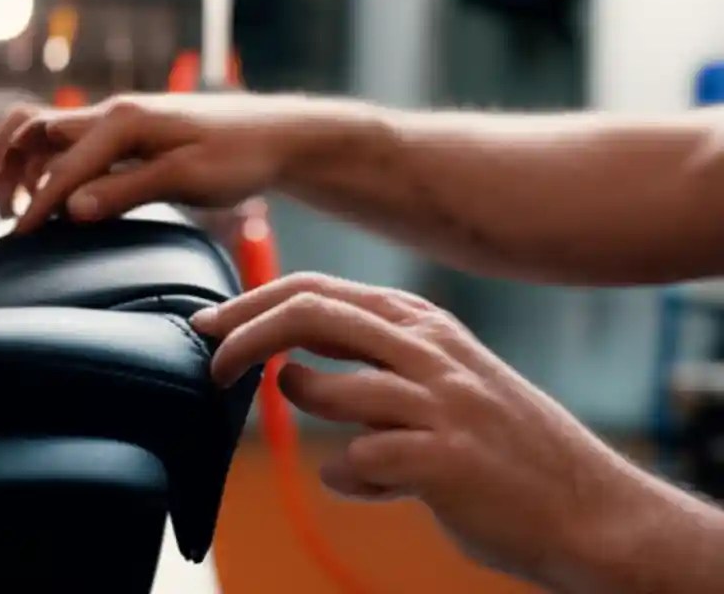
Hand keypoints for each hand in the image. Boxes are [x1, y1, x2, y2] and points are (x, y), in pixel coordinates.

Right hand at [0, 93, 311, 233]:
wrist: (276, 135)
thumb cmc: (239, 155)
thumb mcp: (188, 177)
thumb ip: (128, 190)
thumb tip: (72, 209)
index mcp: (123, 120)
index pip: (62, 166)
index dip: (37, 205)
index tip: (17, 239)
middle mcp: (111, 114)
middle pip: (30, 129)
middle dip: (4, 167)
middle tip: (7, 215)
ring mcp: (115, 123)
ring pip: (44, 134)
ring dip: (20, 164)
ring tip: (17, 207)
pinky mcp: (124, 137)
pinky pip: (69, 147)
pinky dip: (45, 167)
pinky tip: (55, 202)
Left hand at [192, 272, 671, 591]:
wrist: (591, 510)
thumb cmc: (503, 447)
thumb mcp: (445, 380)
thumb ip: (375, 364)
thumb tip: (291, 366)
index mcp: (424, 325)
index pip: (318, 290)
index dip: (252, 302)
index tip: (208, 322)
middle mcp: (429, 350)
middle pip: (311, 314)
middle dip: (246, 334)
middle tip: (211, 363)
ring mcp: (437, 402)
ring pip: (328, 388)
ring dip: (307, 409)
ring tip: (332, 433)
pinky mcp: (440, 459)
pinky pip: (356, 462)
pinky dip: (352, 479)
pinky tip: (378, 486)